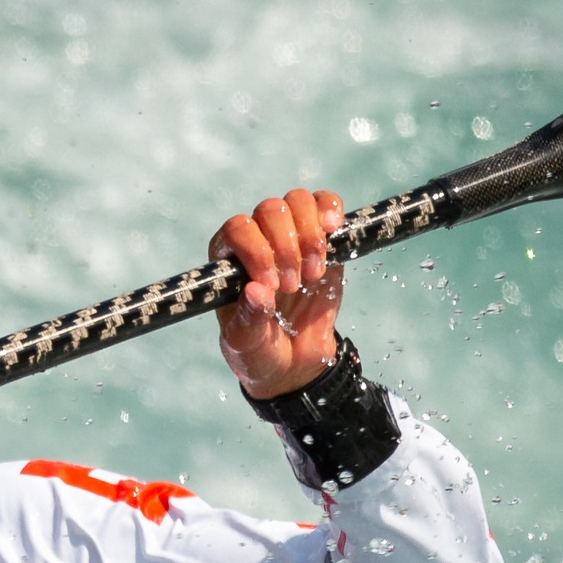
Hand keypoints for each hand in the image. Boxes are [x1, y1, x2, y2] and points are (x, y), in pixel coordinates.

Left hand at [211, 188, 346, 398]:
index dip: (257, 251)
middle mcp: (257, 238)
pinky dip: (331, 210)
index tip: (271, 285)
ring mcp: (290, 235)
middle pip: (270, 211)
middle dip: (287, 247)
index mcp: (229, 258)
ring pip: (297, 202)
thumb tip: (256, 292)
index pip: (238, 229)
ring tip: (313, 274)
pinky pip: (324, 203)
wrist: (293, 361)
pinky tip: (333, 230)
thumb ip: (249, 319)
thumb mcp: (246, 342)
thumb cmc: (259, 349)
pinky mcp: (321, 238)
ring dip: (310, 235)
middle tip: (292, 286)